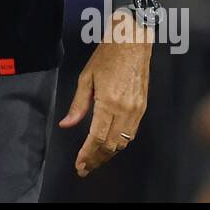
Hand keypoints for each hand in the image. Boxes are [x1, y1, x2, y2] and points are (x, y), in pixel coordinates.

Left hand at [58, 10, 151, 176]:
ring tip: (94, 159)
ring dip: (108, 154)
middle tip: (84, 167)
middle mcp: (125, 109)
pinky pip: (131, 133)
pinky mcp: (143, 107)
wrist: (133, 42)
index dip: (87, 154)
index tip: (79, 164)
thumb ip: (78, 105)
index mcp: (109, 101)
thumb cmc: (107, 56)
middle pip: (111, 145)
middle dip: (96, 159)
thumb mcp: (86, 78)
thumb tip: (66, 124)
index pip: (97, 137)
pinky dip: (119, 143)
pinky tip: (109, 145)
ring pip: (123, 142)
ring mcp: (137, 110)